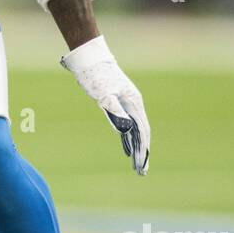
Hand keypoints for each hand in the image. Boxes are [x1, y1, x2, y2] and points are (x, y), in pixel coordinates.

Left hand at [60, 35, 149, 174]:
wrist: (90, 59)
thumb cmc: (95, 76)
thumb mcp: (103, 94)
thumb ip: (114, 110)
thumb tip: (125, 130)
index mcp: (134, 103)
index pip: (142, 131)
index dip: (143, 150)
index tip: (141, 165)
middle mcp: (134, 105)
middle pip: (142, 134)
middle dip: (142, 154)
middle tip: (141, 173)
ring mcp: (127, 106)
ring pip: (135, 132)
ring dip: (136, 150)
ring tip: (137, 167)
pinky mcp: (118, 106)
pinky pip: (126, 128)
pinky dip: (127, 141)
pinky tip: (126, 151)